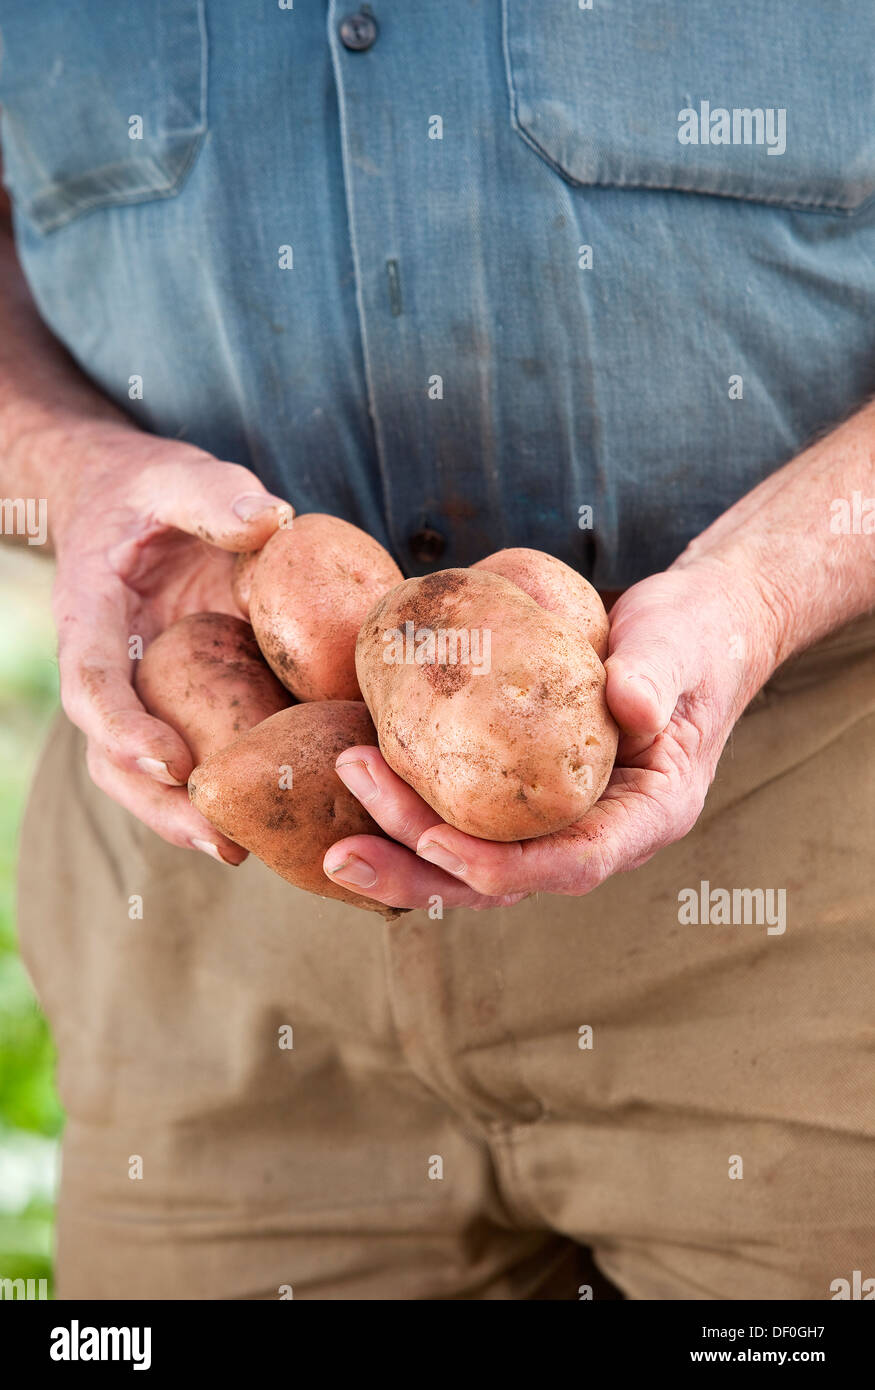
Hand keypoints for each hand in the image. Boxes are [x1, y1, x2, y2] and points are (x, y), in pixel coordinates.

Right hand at [51, 424, 291, 862]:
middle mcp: (108, 668)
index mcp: (93, 615)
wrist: (128, 505)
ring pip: (144, 773)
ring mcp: (140, 695)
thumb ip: (214, 495)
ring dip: (187, 817)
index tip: (167, 762)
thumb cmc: (149, 492)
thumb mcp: (175, 476)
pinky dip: (224, 786)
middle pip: (111, 755)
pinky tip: (275, 815)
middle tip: (218, 841)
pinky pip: (194, 751)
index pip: (91, 681)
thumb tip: (272, 520)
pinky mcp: (178, 704)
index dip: (122, 727)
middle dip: (158, 805)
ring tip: (242, 852)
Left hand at [322, 560, 781, 909]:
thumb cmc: (693, 636)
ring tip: (334, 844)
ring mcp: (558, 819)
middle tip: (345, 851)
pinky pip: (465, 817)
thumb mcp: (682, 646)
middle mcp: (598, 832)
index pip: (571, 863)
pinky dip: (411, 815)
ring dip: (403, 855)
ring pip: (473, 861)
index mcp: (647, 816)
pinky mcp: (524, 793)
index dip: (499, 866)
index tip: (433, 840)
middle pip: (503, 880)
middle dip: (421, 873)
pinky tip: (357, 796)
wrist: (690, 628)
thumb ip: (659, 675)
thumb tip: (632, 706)